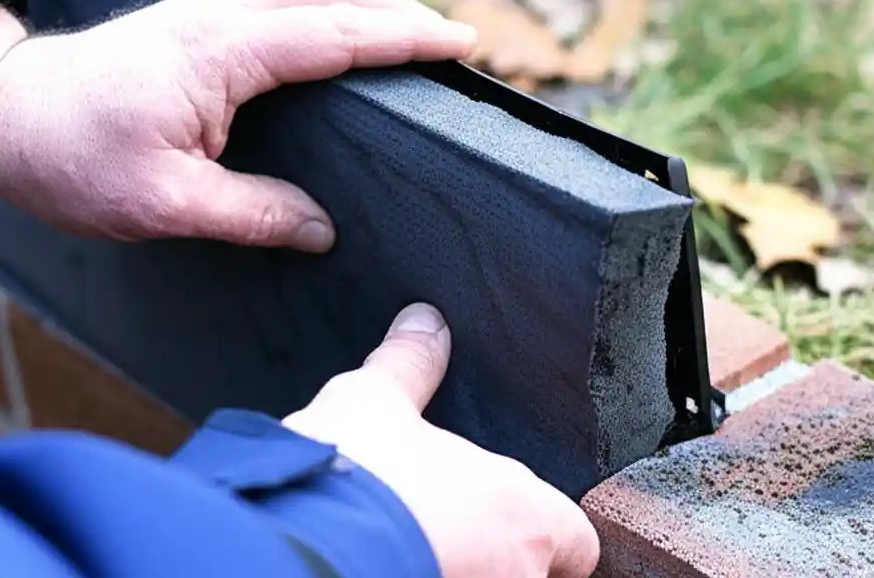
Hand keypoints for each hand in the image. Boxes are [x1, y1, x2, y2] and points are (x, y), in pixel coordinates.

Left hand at [0, 0, 475, 250]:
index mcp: (220, 53)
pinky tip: (342, 29)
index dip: (403, 39)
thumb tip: (322, 230)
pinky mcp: (198, 18)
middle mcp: (220, 14)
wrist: (4, 115)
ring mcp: (207, 8)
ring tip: (411, 32)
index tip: (461, 43)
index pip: (335, 34)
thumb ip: (251, 214)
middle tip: (453, 40)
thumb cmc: (71, 159)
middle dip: (400, 10)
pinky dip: (330, 1)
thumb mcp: (162, 206)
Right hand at [284, 303, 599, 577]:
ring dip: (463, 570)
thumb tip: (424, 322)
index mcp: (523, 513)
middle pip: (532, 573)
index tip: (517, 522)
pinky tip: (389, 568)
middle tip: (450, 533)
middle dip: (497, 556)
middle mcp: (516, 576)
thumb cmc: (352, 475)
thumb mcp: (374, 402)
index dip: (553, 530)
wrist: (296, 548)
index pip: (577, 538)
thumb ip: (410, 364)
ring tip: (415, 554)